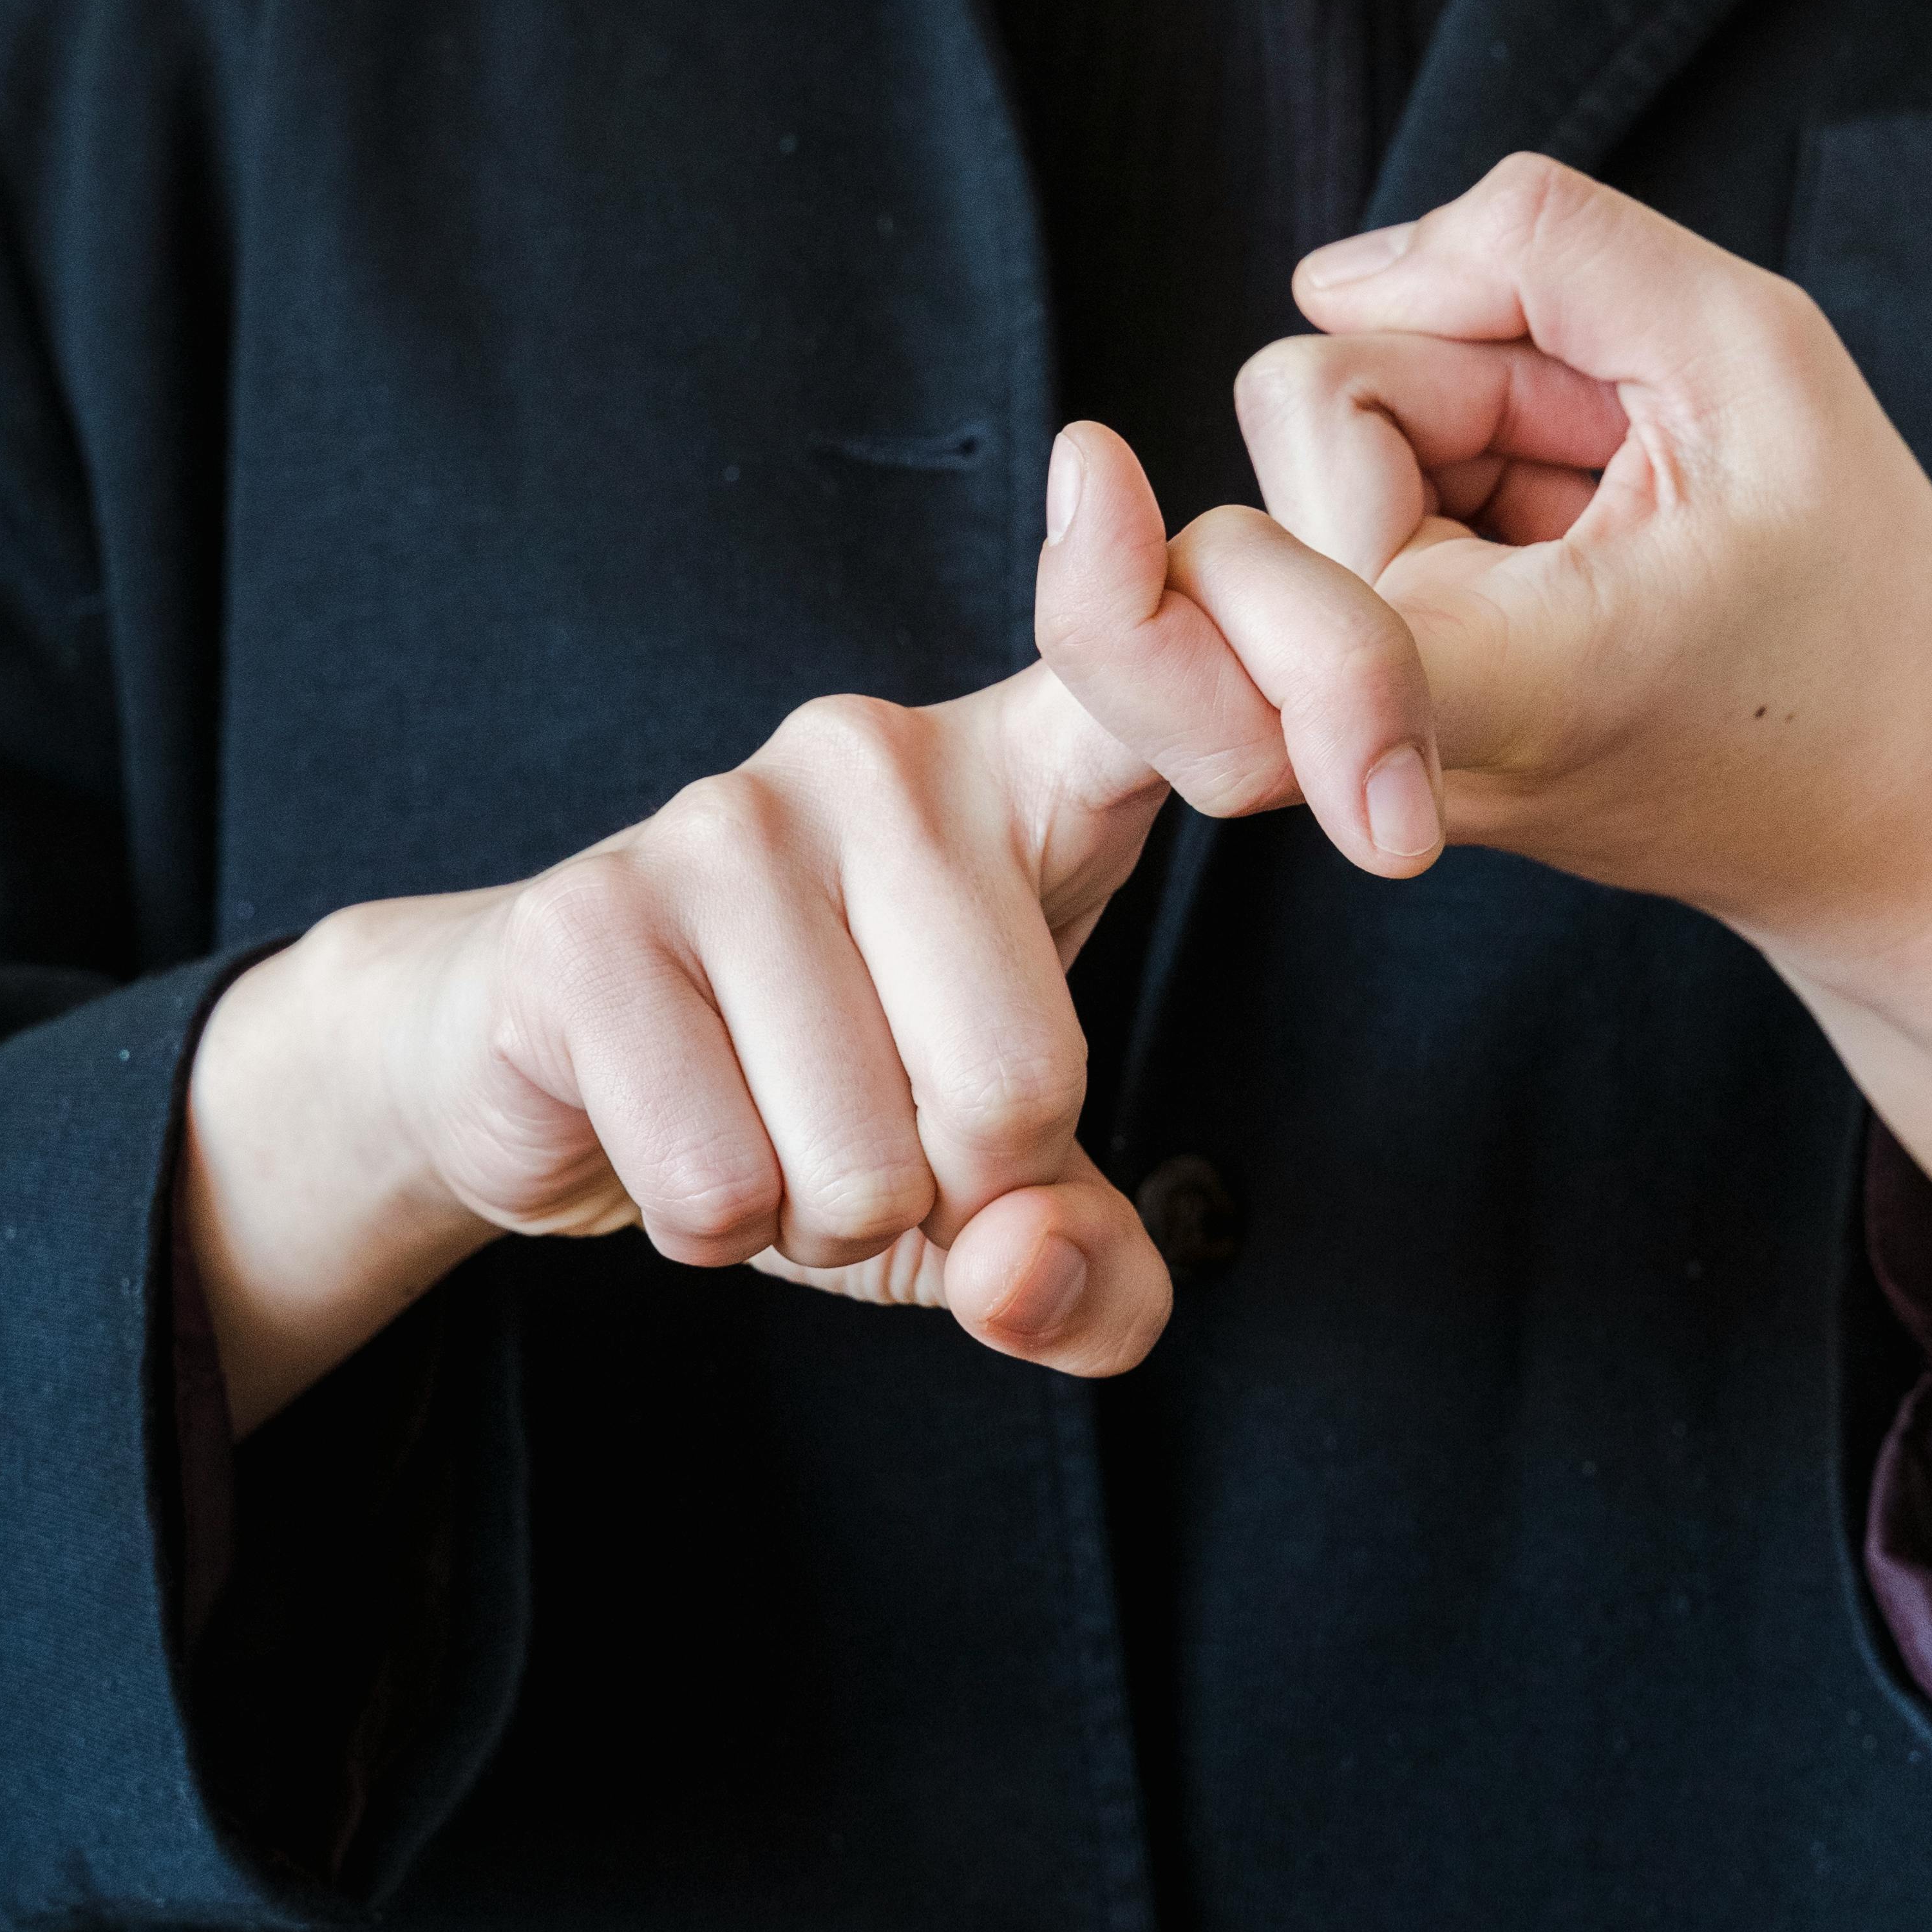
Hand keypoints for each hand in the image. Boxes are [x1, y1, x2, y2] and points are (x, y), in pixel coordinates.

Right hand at [185, 467, 1439, 1433]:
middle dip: (953, 1185)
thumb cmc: (810, 1087)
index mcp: (1023, 767)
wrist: (535, 1056)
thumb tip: (1040, 1270)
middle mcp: (879, 750)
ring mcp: (726, 819)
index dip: (1321, 700)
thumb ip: (1090, 1265)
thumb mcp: (993, 1187)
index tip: (1395, 827)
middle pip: (1025, 1084)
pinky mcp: (590, 923)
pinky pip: (729, 1183)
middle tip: (871, 1124)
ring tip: (773, 1123)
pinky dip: (715, 1221)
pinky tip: (680, 1125)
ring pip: (873, 1158)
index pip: (1183, 662)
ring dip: (826, 1213)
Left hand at [1049, 155, 1931, 1418]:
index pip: (1245, 632)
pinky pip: (1361, 489)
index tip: (1090, 474)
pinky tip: (1581, 520)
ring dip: (1477, 414)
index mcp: (1484, 690)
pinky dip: (1469, 463)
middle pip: (1306, 413)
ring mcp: (1360, 724)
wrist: (1904, 827)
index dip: (1137, 577)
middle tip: (1620, 453)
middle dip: (1458, 374)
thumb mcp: (1764, 360)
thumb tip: (1336, 274)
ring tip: (1622, 494)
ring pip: (1331, 434)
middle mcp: (1380, 730)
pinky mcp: (1366, 688)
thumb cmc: (1866, 619)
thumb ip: (1547, 248)